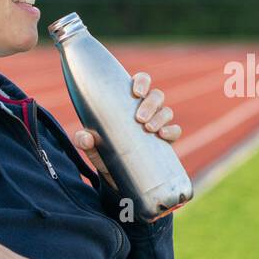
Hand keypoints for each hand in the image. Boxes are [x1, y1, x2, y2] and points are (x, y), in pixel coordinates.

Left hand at [75, 70, 182, 190]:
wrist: (117, 177)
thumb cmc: (104, 153)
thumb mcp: (92, 147)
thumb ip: (83, 140)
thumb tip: (85, 137)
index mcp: (129, 101)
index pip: (141, 81)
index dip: (142, 81)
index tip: (136, 92)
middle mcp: (147, 109)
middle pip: (156, 95)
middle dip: (150, 103)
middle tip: (139, 118)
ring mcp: (158, 123)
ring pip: (167, 111)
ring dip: (160, 117)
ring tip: (149, 129)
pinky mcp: (167, 140)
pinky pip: (176, 130)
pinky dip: (172, 130)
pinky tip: (163, 135)